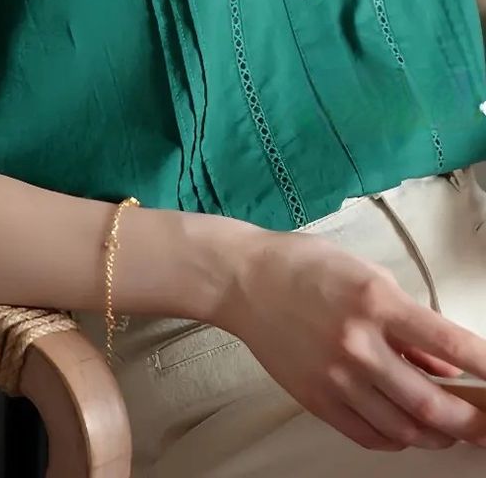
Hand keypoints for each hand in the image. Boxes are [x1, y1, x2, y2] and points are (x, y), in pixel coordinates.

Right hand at [212, 225, 485, 451]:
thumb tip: (441, 363)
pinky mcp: (317, 399)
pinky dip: (396, 439)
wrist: (244, 281)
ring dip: (435, 434)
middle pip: (430, 402)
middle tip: (483, 424)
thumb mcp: (368, 275)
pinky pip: (368, 435)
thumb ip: (408, 321)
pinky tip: (406, 429)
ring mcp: (336, 376)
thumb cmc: (303, 267)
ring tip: (448, 429)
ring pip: (403, 427)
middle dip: (468, 420)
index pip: (449, 344)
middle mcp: (358, 343)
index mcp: (376, 302)